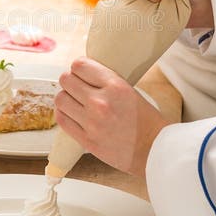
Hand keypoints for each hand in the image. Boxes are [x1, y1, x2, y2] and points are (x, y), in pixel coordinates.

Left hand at [56, 58, 168, 176]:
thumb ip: (106, 82)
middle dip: (70, 81)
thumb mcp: (130, 91)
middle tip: (76, 87)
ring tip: (74, 102)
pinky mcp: (87, 140)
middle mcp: (101, 102)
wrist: (154, 150)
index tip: (81, 72)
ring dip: (65, 98)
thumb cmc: (146, 121)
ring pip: (60, 99)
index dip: (78, 67)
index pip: (80, 65)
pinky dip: (64, 114)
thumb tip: (84, 75)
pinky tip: (73, 115)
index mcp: (115, 86)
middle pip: (66, 80)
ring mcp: (92, 122)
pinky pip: (62, 120)